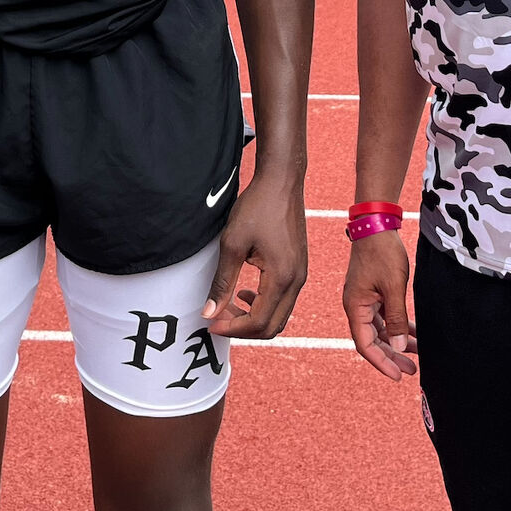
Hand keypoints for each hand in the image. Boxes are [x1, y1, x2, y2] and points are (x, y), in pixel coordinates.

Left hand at [202, 172, 306, 338]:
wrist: (281, 182)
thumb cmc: (258, 207)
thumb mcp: (232, 244)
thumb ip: (222, 282)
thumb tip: (210, 312)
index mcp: (282, 277)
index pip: (258, 322)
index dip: (232, 328)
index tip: (211, 323)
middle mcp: (296, 281)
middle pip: (272, 326)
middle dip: (243, 328)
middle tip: (218, 317)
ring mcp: (300, 275)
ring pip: (279, 316)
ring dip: (254, 318)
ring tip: (230, 304)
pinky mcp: (298, 269)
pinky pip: (283, 301)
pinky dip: (264, 306)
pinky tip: (246, 292)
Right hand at [342, 229, 417, 380]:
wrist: (377, 224)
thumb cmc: (383, 253)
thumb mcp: (393, 287)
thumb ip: (396, 317)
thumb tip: (398, 345)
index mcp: (355, 307)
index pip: (365, 345)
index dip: (382, 362)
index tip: (398, 376)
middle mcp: (357, 306)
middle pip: (373, 340)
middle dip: (392, 356)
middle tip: (412, 370)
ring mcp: (364, 299)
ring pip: (380, 329)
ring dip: (397, 342)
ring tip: (417, 355)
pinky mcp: (373, 292)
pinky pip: (385, 316)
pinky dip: (398, 325)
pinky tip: (414, 333)